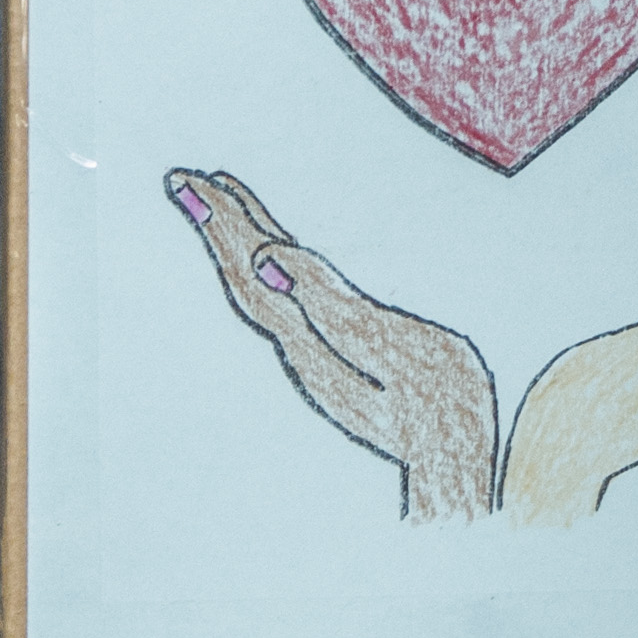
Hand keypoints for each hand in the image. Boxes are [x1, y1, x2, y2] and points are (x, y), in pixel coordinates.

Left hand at [166, 167, 496, 522]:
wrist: (457, 459)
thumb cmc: (440, 404)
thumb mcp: (390, 346)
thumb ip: (329, 304)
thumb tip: (266, 264)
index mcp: (308, 336)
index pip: (253, 269)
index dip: (223, 224)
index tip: (191, 184)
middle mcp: (301, 344)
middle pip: (246, 275)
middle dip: (216, 225)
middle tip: (180, 178)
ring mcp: (317, 351)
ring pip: (262, 286)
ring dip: (236, 241)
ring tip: (214, 201)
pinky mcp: (338, 352)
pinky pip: (287, 296)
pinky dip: (269, 263)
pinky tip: (270, 253)